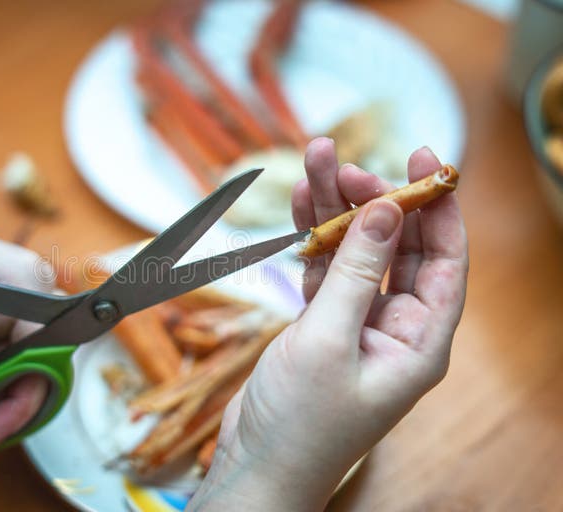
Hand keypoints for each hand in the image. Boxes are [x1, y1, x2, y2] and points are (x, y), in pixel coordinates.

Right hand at [188, 138, 467, 509]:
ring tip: (315, 161)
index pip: (444, 260)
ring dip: (336, 209)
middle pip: (396, 247)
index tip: (423, 157)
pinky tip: (299, 203)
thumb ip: (356, 272)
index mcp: (419, 342)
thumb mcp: (328, 340)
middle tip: (347, 163)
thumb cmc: (299, 422)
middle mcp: (395, 329)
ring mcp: (357, 324)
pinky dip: (311, 237)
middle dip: (374, 200)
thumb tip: (386, 210)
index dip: (438, 206)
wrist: (257, 465)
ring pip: (355, 252)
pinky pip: (323, 269)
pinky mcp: (322, 324)